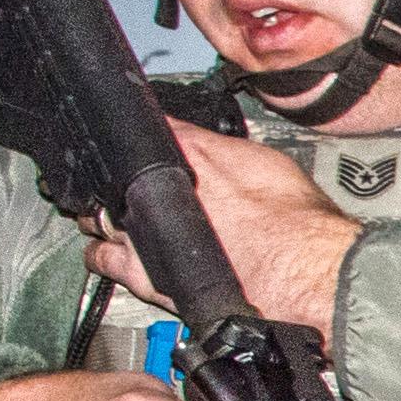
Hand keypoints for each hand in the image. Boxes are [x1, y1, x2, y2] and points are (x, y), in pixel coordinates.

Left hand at [76, 121, 359, 333]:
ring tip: (115, 218)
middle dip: (119, 177)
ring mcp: (142, 230)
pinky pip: (100, 258)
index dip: (144, 131)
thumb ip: (231, 153)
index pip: (148, 126)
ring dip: (103, 213)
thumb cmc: (298, 226)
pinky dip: (100, 254)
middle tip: (131, 187)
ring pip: (96, 212)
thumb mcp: (270, 162)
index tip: (145, 139)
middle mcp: (155, 188)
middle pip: (112, 171)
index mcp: (188, 152)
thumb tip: (219, 150)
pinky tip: (107, 252)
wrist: (304, 274)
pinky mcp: (142, 273)